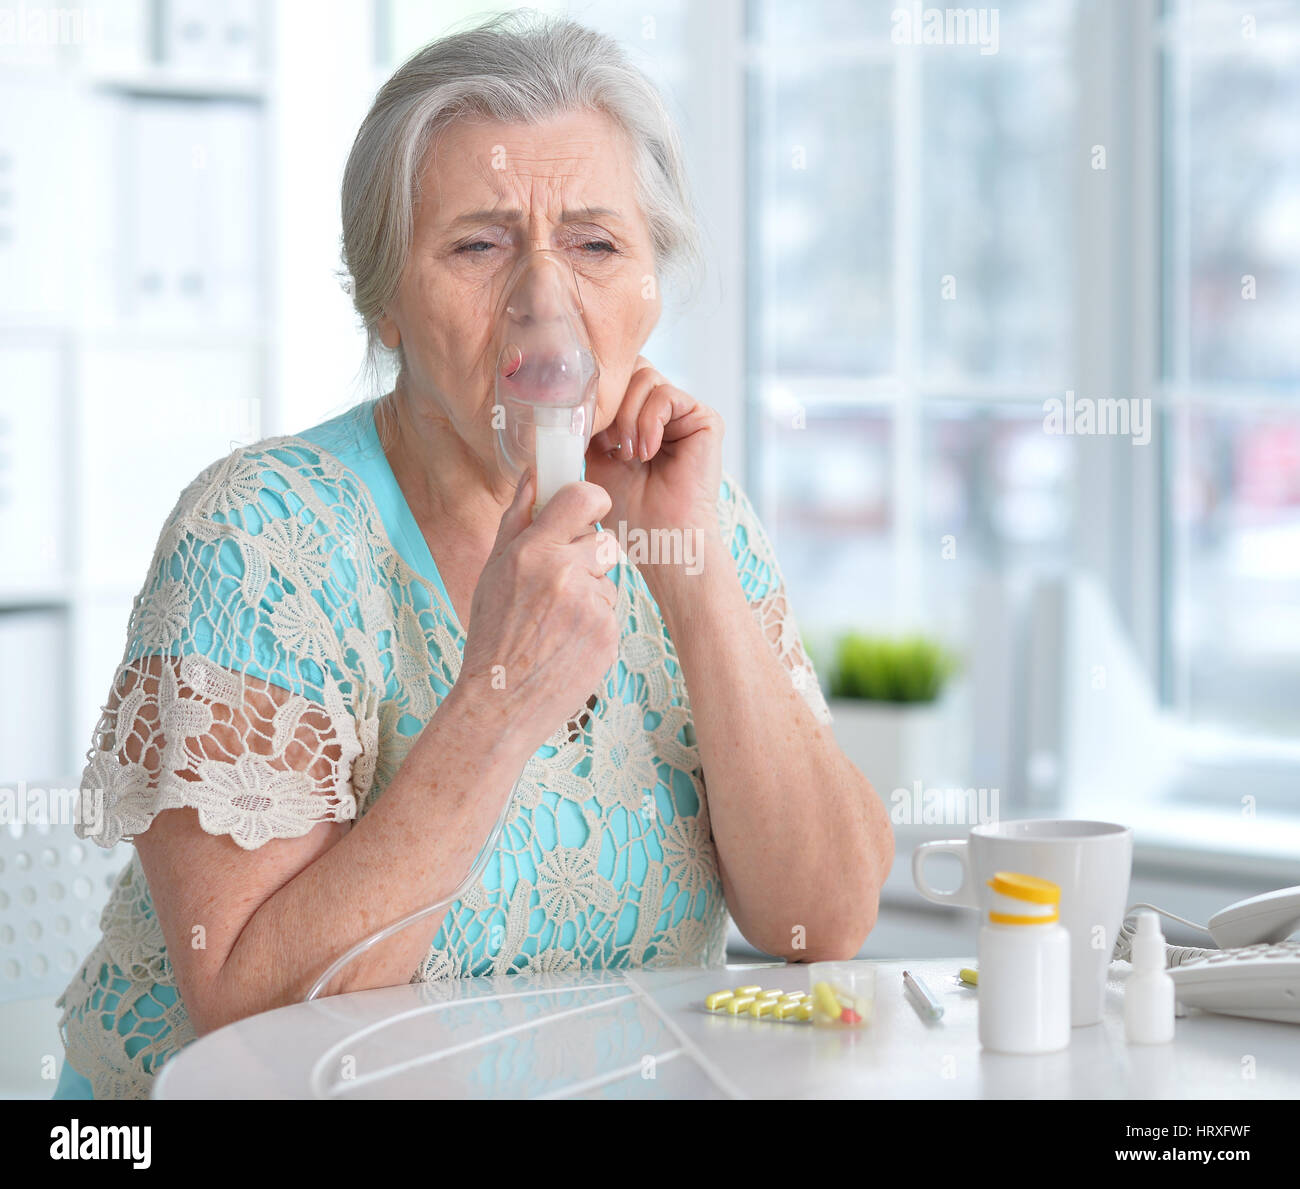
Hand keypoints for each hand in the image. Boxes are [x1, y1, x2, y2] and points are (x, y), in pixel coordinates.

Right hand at [455, 470, 618, 752]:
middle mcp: (565, 576)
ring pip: (607, 581)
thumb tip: (534, 474)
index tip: (591, 509)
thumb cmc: (492, 635)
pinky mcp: (608, 637)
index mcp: (532, 553)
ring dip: (590, 593)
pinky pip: (610, 613)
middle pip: (603, 542)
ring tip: (556, 621)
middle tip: (559, 584)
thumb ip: (517, 519)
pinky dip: (594, 624)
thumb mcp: (492, 572)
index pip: (583, 499)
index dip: (593, 501)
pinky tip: (566, 642)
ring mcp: (591, 609)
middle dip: (587, 557)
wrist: (500, 702)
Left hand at [585, 355, 722, 538]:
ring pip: (645, 378)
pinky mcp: (705, 420)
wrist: (660, 536)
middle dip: (612, 403)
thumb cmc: (629, 509)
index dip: (599, 395)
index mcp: (640, 418)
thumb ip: (592, 420)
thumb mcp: (595, 456)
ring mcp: (685, 415)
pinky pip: (666, 394)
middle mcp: (664, 412)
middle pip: (631, 369)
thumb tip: (577, 391)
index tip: (589, 433)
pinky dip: (649, 421)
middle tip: (610, 444)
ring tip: (629, 454)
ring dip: (628, 416)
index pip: (618, 378)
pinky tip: (647, 452)